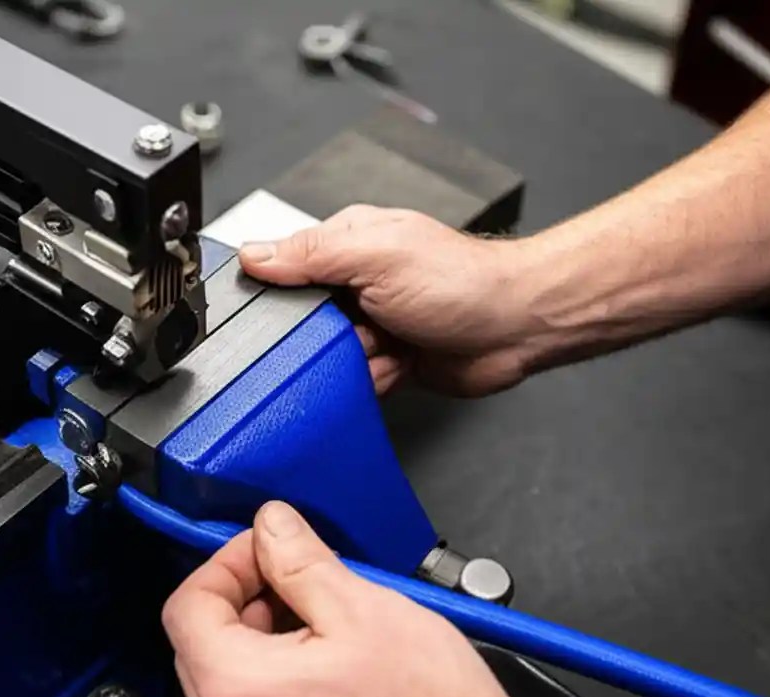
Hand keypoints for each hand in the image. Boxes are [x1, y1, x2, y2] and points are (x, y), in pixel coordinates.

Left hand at [162, 501, 516, 696]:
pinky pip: (257, 691)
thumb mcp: (362, 611)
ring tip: (328, 610)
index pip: (188, 603)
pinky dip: (283, 658)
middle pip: (204, 633)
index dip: (226, 560)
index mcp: (236, 686)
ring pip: (231, 661)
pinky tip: (330, 647)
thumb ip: (301, 561)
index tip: (266, 545)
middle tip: (300, 569)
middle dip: (250, 589)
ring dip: (269, 623)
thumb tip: (272, 526)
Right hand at [239, 205, 533, 395]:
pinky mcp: (386, 358)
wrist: (516, 329)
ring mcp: (371, 321)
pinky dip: (371, 380)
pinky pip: (353, 381)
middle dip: (323, 336)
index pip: (285, 267)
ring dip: (352, 360)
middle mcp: (356, 281)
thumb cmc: (462, 282)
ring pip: (327, 356)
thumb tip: (253, 254)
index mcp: (346, 242)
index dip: (280, 293)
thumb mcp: (375, 255)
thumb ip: (311, 254)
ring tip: (384, 345)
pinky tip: (396, 365)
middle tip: (354, 327)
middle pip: (302, 321)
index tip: (294, 310)